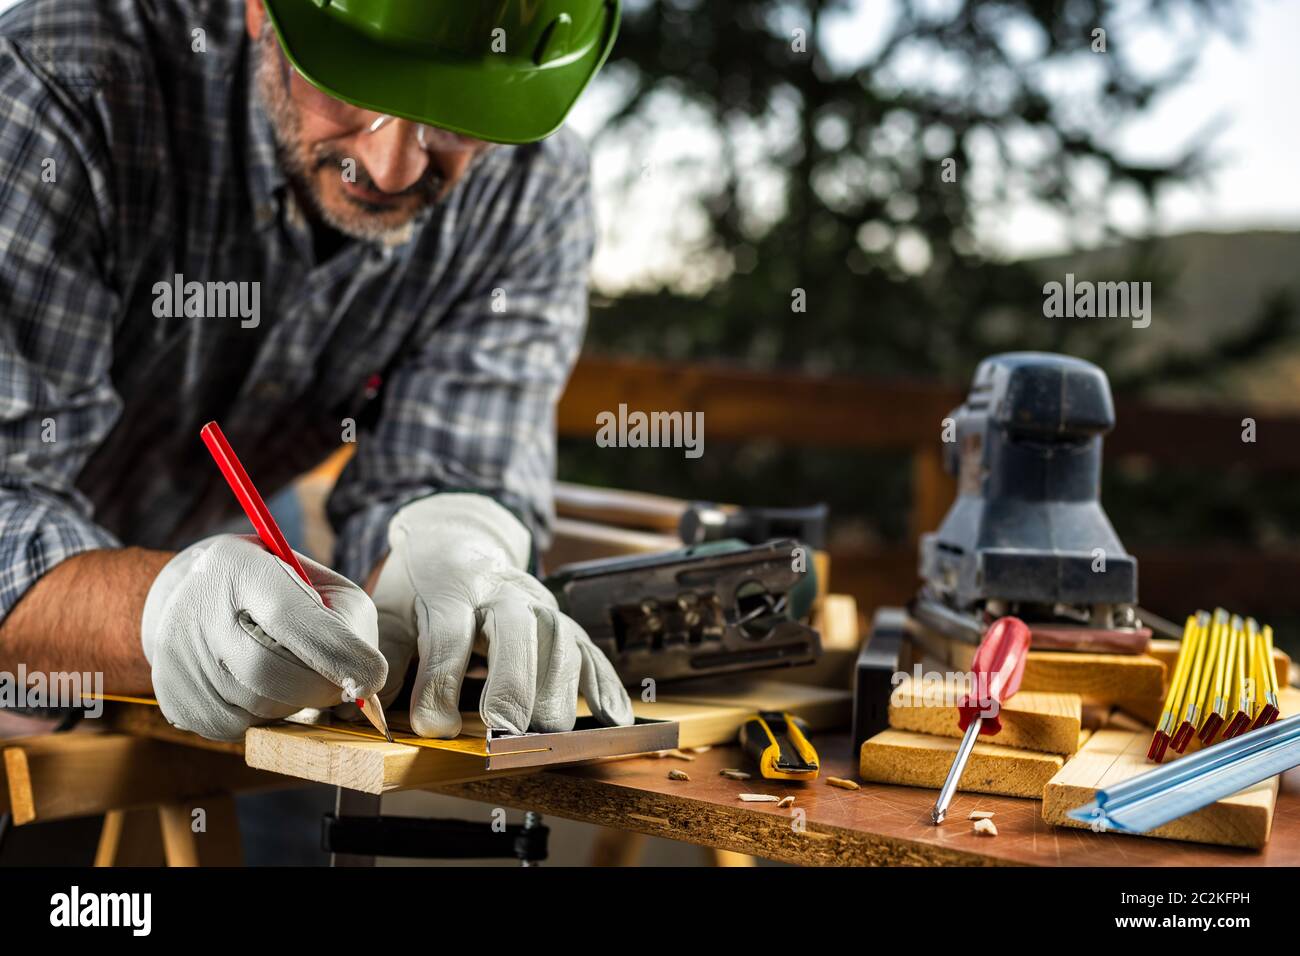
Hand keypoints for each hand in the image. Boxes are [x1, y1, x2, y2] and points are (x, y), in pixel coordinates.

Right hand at [141, 534, 386, 741]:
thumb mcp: (315, 580)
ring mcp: (177, 657)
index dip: (340, 654)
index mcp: (244, 568)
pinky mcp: (171, 697)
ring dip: (292, 701)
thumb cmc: (276, 587)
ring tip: (288, 669)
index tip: (372, 677)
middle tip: (338, 682)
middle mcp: (199, 610)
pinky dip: (262, 715)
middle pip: (272, 673)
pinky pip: (237, 728)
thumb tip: (366, 688)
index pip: (294, 618)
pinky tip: (258, 685)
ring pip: (258, 707)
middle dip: (320, 687)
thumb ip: (348, 622)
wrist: (192, 591)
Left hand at [372, 494, 633, 737]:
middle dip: (512, 686)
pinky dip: (605, 687)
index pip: (450, 636)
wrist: (457, 539)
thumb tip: (370, 709)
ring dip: (555, 695)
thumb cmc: (420, 587)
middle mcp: (506, 592)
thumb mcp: (388, 611)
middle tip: (502, 732)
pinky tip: (612, 720)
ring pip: (562, 647)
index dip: (441, 685)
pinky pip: (593, 655)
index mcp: (454, 587)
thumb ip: (385, 657)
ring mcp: (544, 607)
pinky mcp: (567, 625)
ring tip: (540, 738)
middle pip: (519, 635)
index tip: (432, 729)